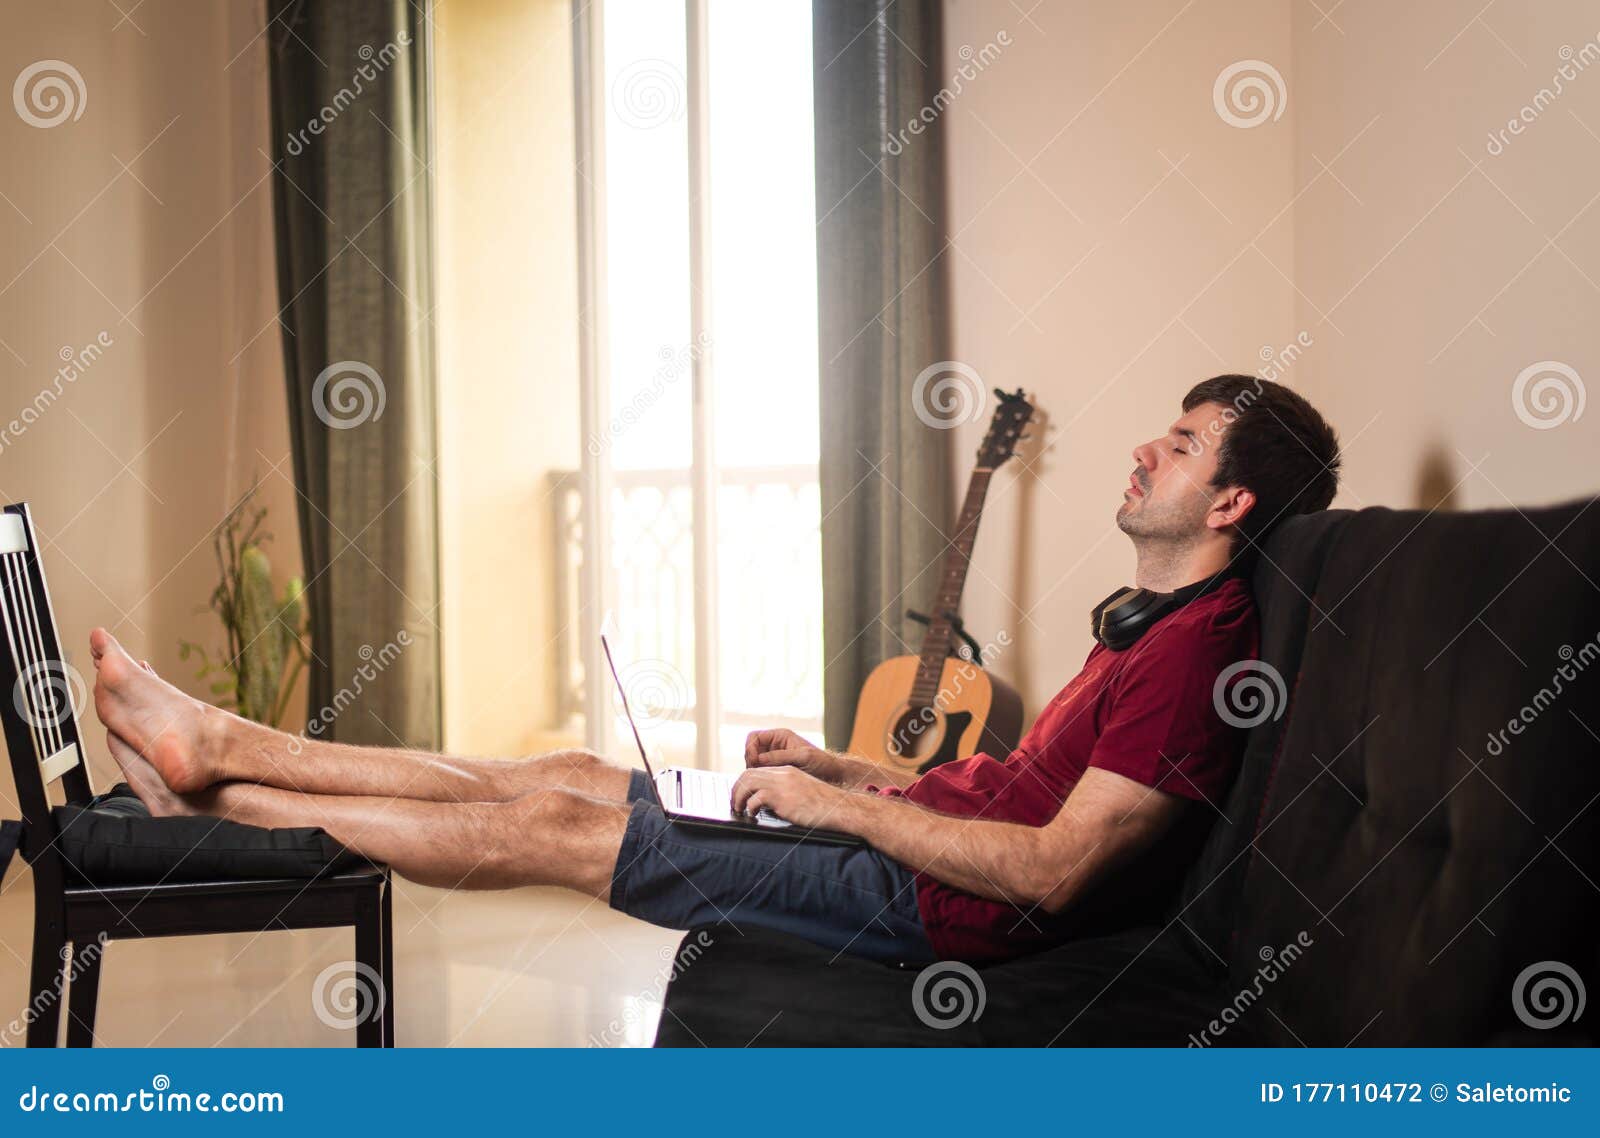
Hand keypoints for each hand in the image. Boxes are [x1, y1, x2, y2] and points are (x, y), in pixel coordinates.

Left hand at [730, 765, 852, 830]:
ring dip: (739, 797)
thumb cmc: (824, 805)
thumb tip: (768, 803)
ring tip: (740, 809)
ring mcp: (782, 785)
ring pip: (748, 783)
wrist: (838, 808)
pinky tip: (753, 814)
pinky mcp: (782, 798)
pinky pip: (756, 798)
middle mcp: (783, 774)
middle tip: (735, 804)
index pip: (758, 770)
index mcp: (787, 771)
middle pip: (748, 774)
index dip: (745, 783)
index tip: (742, 796)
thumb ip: (785, 792)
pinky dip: (750, 806)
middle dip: (737, 789)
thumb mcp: (802, 792)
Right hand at [743, 728, 844, 783]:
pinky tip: (767, 785)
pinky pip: (761, 773)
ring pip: (754, 763)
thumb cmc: (822, 762)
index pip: (754, 737)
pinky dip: (760, 778)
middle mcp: (775, 746)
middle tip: (756, 774)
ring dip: (754, 771)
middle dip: (750, 762)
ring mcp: (774, 759)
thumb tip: (759, 760)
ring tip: (762, 781)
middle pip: (750, 750)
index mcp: (780, 736)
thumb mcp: (802, 756)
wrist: (833, 774)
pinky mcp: (776, 771)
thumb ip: (780, 757)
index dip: (750, 749)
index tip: (755, 763)